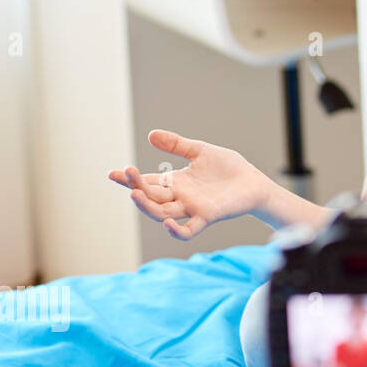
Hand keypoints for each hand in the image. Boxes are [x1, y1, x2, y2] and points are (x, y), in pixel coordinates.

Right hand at [107, 129, 270, 239]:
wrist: (254, 182)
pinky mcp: (208, 216)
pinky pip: (188, 230)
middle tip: (125, 174)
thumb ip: (177, 145)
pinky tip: (167, 223)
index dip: (130, 179)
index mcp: (176, 182)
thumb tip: (150, 135)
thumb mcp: (200, 151)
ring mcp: (192, 208)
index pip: (148, 181)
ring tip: (135, 193)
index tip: (112, 173)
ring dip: (147, 206)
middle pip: (151, 196)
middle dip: (136, 186)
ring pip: (162, 213)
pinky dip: (176, 231)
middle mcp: (180, 197)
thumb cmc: (229, 168)